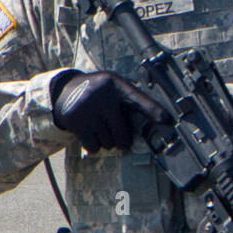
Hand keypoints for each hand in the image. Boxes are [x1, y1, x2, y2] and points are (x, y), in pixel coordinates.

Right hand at [51, 71, 169, 151]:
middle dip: (123, 139)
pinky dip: (95, 146)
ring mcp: (85, 109)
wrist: (65, 89)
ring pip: (108, 142)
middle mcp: (101, 96)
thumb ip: (133, 99)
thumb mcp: (116, 87)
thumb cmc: (101, 92)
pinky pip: (93, 146)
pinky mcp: (74, 121)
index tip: (168, 121)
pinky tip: (92, 133)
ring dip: (108, 142)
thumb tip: (161, 120)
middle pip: (122, 133)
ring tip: (102, 128)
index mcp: (116, 85)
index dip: (154, 111)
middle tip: (119, 136)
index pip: (138, 99)